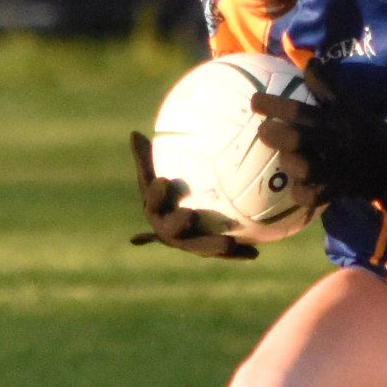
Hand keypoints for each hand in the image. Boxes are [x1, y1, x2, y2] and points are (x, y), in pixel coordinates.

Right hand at [128, 131, 257, 258]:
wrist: (186, 213)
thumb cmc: (169, 187)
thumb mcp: (156, 171)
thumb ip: (146, 157)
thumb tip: (133, 133)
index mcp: (156, 211)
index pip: (152, 203)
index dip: (155, 194)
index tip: (163, 180)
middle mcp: (170, 231)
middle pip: (172, 230)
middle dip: (178, 224)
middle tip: (189, 214)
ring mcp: (190, 243)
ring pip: (200, 246)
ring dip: (212, 245)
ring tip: (228, 241)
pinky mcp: (210, 250)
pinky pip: (224, 253)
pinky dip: (238, 253)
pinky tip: (254, 254)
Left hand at [250, 62, 386, 208]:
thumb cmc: (367, 132)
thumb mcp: (348, 106)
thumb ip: (326, 86)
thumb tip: (307, 60)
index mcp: (335, 120)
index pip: (299, 110)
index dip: (274, 105)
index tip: (254, 101)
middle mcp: (332, 143)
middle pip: (295, 139)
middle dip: (274, 134)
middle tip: (263, 131)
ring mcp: (335, 169)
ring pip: (302, 168)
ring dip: (288, 163)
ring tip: (283, 158)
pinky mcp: (336, 190)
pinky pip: (311, 196)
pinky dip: (300, 193)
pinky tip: (296, 188)